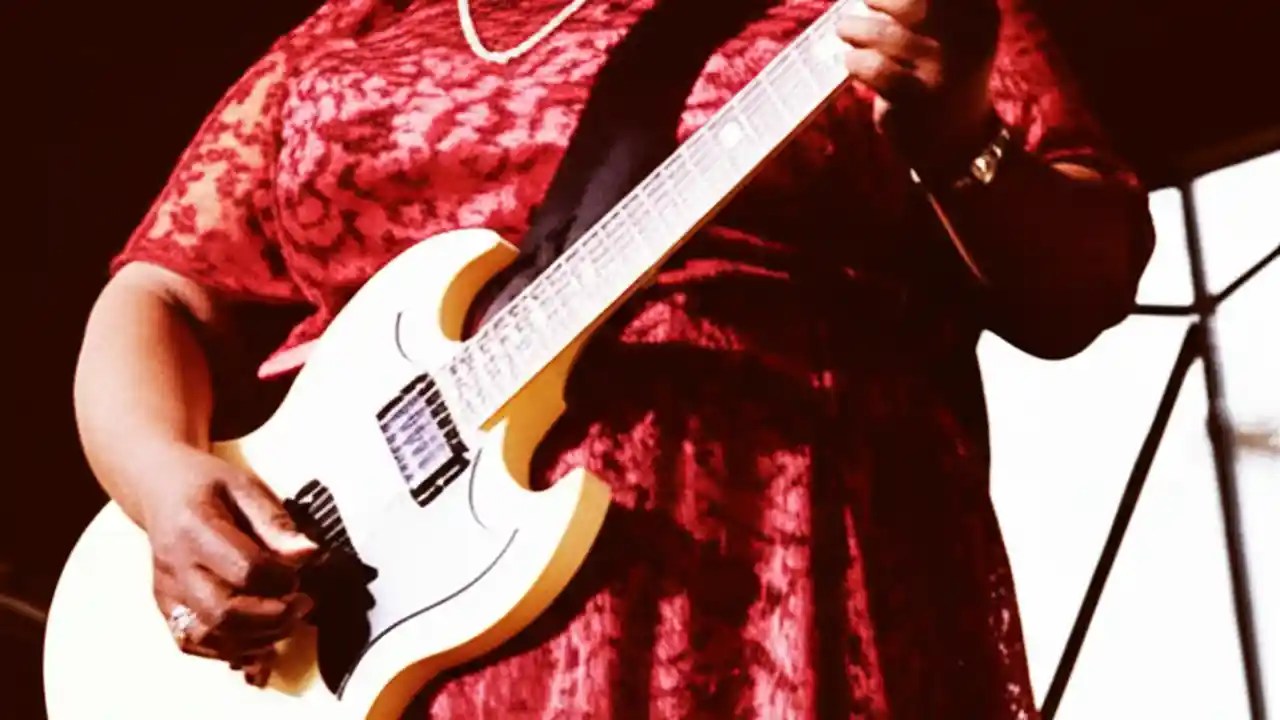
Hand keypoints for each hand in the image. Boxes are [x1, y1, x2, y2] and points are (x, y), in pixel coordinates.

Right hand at [142, 443, 317, 685]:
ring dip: (255, 639)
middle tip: (304, 605)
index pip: (244, 568)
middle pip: (222, 611)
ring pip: (207, 635)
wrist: (160, 490)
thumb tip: (309, 555)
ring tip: (288, 623)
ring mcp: (166, 591)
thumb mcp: (246, 486)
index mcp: (195, 527)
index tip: (302, 573)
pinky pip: (192, 643)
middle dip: (272, 617)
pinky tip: (260, 642)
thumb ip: (276, 523)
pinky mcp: (165, 607)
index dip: (281, 578)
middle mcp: (174, 565)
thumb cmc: (209, 485)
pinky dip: (229, 651)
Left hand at [837, 0, 1000, 177]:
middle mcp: (967, 39)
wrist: (958, 142)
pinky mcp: (916, 99)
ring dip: (856, 28)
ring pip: (887, 34)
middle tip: (865, 2)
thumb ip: (928, 6)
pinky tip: (852, 61)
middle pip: (913, 1)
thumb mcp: (954, 34)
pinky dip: (855, 61)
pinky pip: (874, 67)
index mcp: (980, 13)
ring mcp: (943, 71)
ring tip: (846, 29)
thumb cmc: (943, 75)